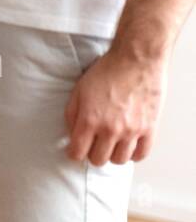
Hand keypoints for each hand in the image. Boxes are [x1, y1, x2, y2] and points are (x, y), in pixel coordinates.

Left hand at [64, 47, 166, 165]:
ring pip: (119, 161)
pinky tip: (128, 146)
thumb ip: (72, 115)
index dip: (74, 153)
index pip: (77, 153)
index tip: (75, 150)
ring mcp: (132, 131)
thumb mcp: (78, 91)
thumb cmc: (106, 72)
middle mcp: (111, 129)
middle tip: (93, 145)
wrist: (135, 60)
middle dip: (92, 154)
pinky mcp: (149, 128)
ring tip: (111, 144)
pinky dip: (133, 154)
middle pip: (98, 160)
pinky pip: (141, 154)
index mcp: (90, 120)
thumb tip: (71, 135)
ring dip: (112, 155)